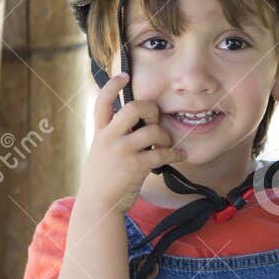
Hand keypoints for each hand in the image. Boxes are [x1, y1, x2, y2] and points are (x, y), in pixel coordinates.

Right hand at [80, 73, 184, 212]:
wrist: (98, 204)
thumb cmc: (104, 177)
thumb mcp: (102, 151)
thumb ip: (114, 135)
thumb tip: (139, 123)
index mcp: (100, 132)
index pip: (102, 101)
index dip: (112, 85)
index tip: (124, 74)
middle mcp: (108, 137)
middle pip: (133, 108)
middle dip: (151, 109)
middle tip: (156, 119)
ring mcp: (121, 151)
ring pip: (153, 130)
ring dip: (166, 136)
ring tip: (167, 143)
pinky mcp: (135, 166)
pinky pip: (163, 153)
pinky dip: (175, 153)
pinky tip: (180, 155)